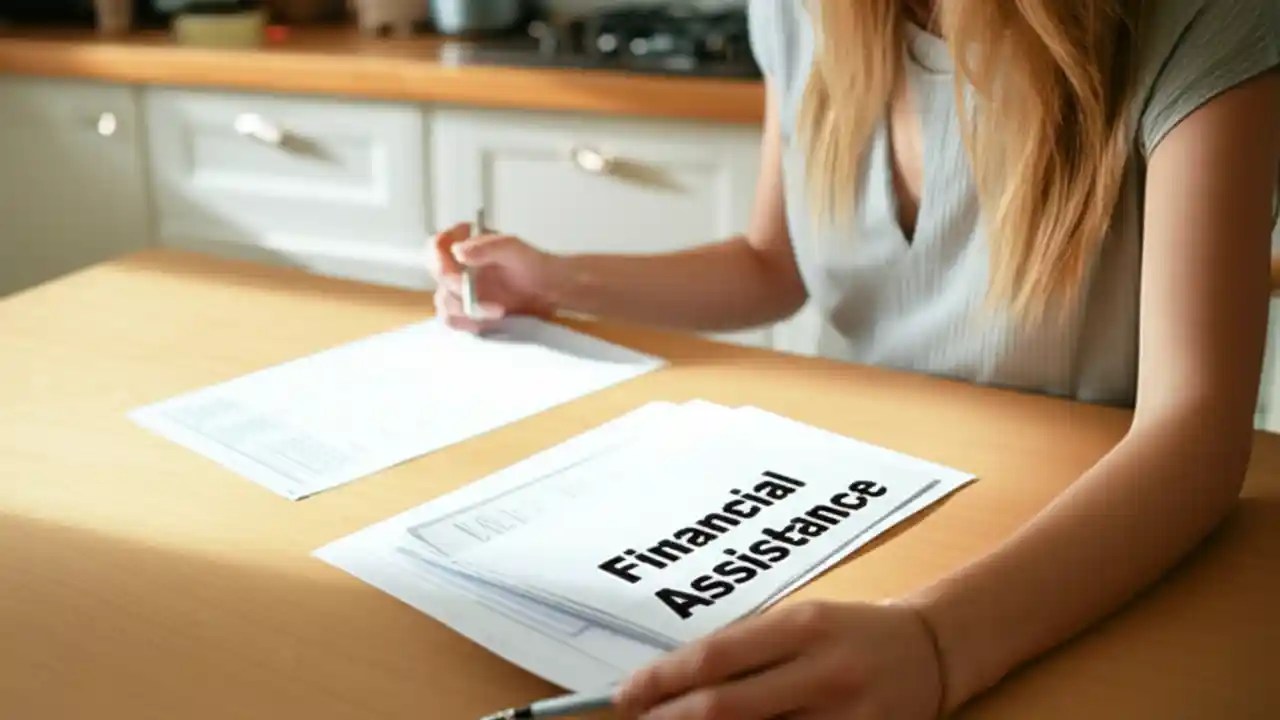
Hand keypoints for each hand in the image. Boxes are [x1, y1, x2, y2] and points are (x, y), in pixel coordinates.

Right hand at [427, 222, 560, 331]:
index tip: (459, 277)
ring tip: (497, 312)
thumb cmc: (533, 264)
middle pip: (438, 277)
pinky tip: (488, 322)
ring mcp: (458, 288)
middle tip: (479, 298)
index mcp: (463, 240)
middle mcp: (455, 264)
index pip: (436, 246)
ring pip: (443, 301)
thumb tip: (458, 253)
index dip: (440, 262)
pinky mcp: (464, 309)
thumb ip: (487, 247)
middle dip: (459, 291)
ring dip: (467, 310)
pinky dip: (467, 323)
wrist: (547, 290)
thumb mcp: (514, 249)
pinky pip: (452, 319)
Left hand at [615, 601, 942, 719]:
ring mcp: (846, 717)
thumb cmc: (849, 632)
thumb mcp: (798, 622)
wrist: (932, 649)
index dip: (662, 680)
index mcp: (803, 626)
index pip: (716, 656)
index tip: (626, 694)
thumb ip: (745, 650)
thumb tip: (673, 683)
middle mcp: (824, 671)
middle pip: (727, 708)